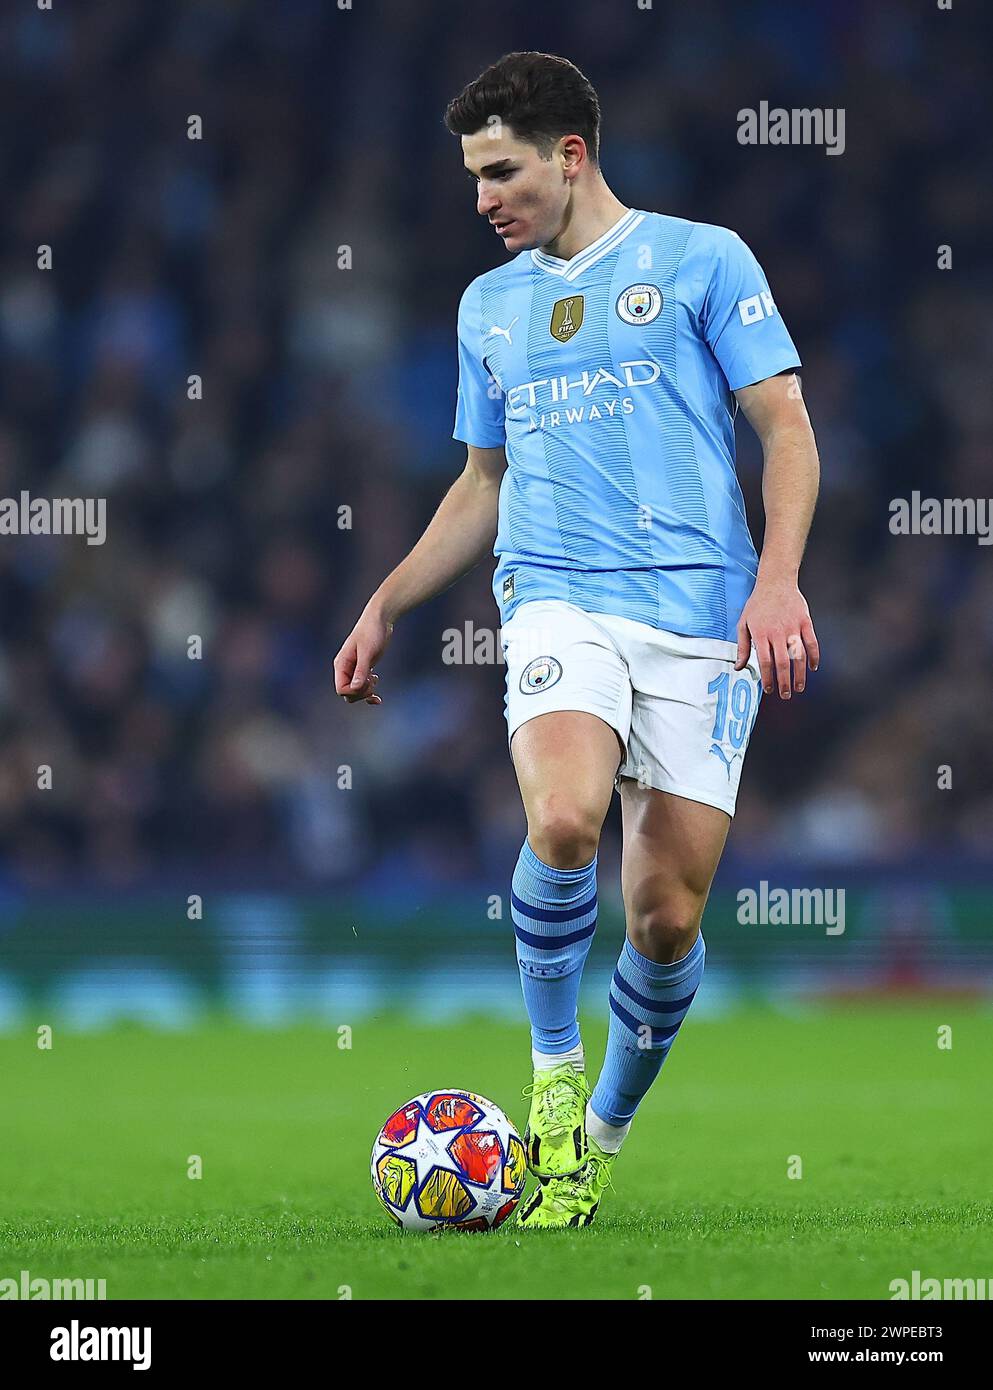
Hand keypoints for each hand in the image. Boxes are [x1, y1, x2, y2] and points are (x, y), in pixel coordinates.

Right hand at [333, 603, 393, 704]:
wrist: (380, 618)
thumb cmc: (372, 632)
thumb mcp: (367, 652)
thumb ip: (361, 671)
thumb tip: (355, 689)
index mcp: (341, 664)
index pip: (341, 689)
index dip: (355, 692)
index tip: (367, 682)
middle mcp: (345, 668)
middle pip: (348, 693)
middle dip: (361, 693)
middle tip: (373, 682)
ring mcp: (354, 668)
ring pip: (355, 691)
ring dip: (366, 692)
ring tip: (375, 680)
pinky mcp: (364, 667)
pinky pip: (362, 686)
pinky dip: (369, 692)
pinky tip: (378, 690)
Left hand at [735, 577, 818, 698]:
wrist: (776, 582)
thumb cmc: (757, 604)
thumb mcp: (743, 624)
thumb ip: (741, 647)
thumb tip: (738, 668)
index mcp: (761, 634)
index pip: (765, 662)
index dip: (768, 678)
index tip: (769, 689)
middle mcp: (777, 632)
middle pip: (782, 663)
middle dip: (784, 682)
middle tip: (785, 695)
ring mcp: (793, 627)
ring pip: (799, 656)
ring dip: (800, 674)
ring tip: (799, 687)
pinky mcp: (805, 622)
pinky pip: (812, 643)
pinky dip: (814, 657)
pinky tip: (813, 668)